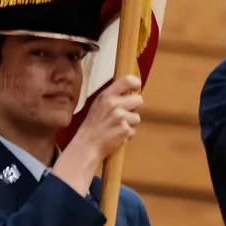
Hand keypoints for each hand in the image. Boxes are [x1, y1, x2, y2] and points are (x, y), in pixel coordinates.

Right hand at [53, 76, 142, 192]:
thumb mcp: (98, 105)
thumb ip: (112, 97)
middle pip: (139, 99)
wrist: (87, 144)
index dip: (135, 82)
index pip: (126, 80)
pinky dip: (127, 135)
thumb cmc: (93, 125)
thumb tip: (131, 91)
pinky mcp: (124, 129)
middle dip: (134, 108)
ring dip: (130, 124)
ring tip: (117, 127)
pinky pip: (134, 130)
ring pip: (137, 117)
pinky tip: (117, 135)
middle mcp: (113, 104)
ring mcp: (120, 117)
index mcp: (106, 95)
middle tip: (124, 115)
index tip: (137, 86)